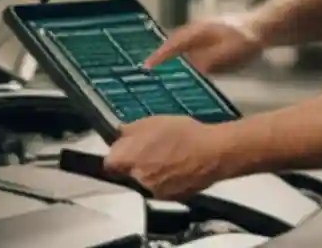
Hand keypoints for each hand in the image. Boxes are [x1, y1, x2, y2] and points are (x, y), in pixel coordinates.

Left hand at [103, 115, 236, 198]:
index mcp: (128, 159)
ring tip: (169, 157)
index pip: (109, 164)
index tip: (124, 149)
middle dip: (135, 163)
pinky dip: (166, 180)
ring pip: (145, 182)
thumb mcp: (152, 121)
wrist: (213, 152)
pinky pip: (161, 189)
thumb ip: (129, 130)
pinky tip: (179, 167)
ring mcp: (154, 192)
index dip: (117, 155)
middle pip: (127, 173)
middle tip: (151, 150)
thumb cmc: (183, 133)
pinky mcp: (171, 199)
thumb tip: (119, 134)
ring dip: (151, 172)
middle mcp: (137, 180)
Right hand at [144, 17, 263, 73]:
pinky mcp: (213, 35)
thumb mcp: (229, 55)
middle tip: (149, 69)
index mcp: (198, 31)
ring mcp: (205, 30)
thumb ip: (209, 62)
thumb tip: (192, 69)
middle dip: (162, 55)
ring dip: (173, 56)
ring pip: (183, 44)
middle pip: (174, 43)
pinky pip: (194, 47)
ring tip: (164, 71)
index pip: (172, 44)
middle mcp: (198, 28)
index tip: (146, 67)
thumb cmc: (248, 40)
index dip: (159, 56)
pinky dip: (186, 56)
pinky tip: (189, 68)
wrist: (266, 26)